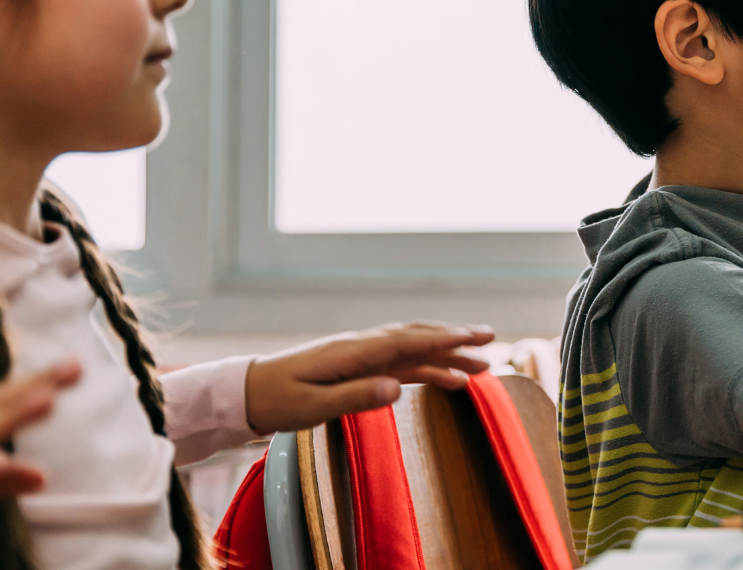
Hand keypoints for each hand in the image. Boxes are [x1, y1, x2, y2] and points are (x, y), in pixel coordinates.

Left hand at [244, 322, 496, 432]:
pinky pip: (401, 363)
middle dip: (456, 338)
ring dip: (448, 353)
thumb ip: (355, 397)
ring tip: (482, 363)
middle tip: (492, 340)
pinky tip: (447, 376)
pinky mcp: (360, 367)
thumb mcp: (312, 406)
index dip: (443, 338)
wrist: (250, 391)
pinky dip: (428, 365)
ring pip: (414, 349)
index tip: (475, 337)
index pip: (407, 341)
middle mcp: (363, 347)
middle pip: (418, 338)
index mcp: (353, 352)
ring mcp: (363, 355)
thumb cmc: (279, 400)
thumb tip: (398, 388)